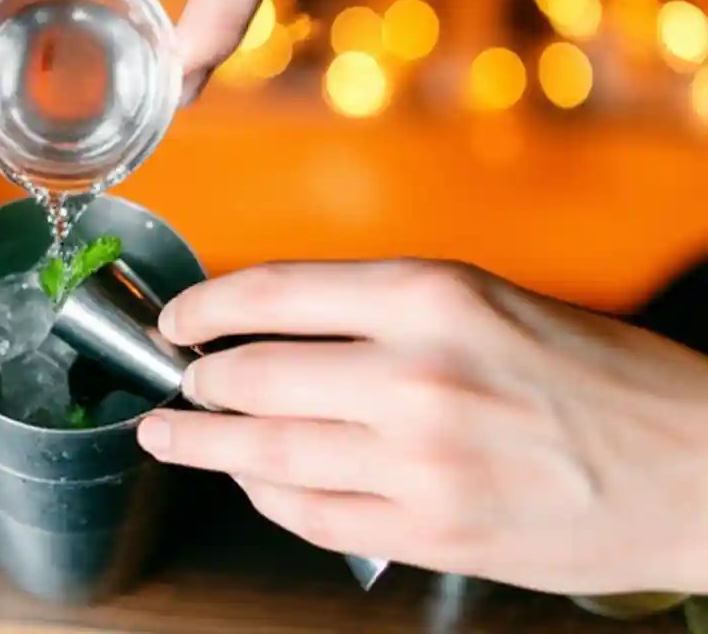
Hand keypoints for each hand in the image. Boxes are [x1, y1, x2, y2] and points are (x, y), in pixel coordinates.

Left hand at [137, 259, 707, 594]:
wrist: (696, 469)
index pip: (273, 292)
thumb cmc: (596, 376)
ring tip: (170, 435)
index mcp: (432, 297)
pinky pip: (309, 513)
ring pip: (264, 451)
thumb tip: (273, 322)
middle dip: (195, 381)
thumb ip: (380, 311)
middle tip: (175, 382)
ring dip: (201, 444)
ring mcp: (418, 464)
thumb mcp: (488, 302)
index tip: (178, 319)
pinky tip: (249, 478)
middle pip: (251, 376)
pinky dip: (264, 494)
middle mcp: (415, 376)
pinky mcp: (428, 533)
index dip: (205, 306)